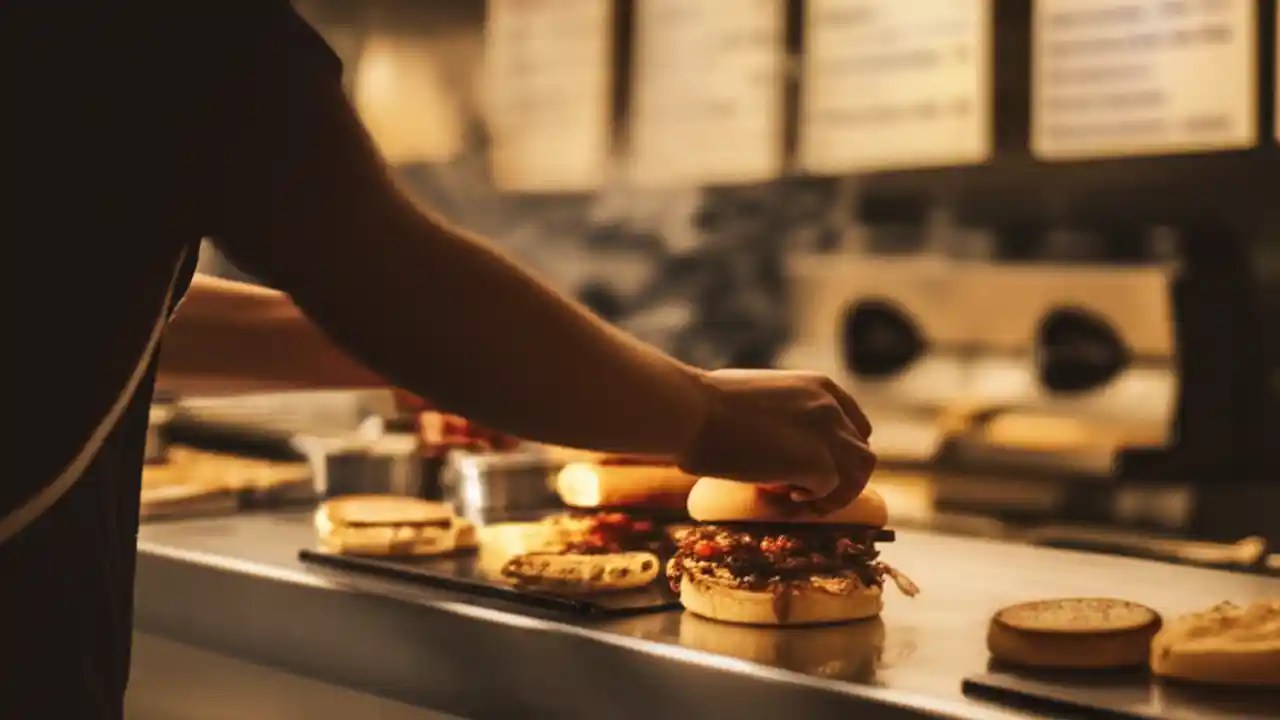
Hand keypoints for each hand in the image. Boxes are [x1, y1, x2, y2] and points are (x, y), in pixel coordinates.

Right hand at [676, 369, 874, 513]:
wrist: (694, 411)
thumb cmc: (705, 402)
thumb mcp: (757, 394)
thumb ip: (778, 410)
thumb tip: (767, 436)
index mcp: (818, 386)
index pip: (854, 422)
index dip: (840, 449)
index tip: (822, 466)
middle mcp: (831, 407)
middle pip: (861, 451)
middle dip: (843, 476)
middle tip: (814, 492)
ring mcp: (829, 436)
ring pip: (859, 472)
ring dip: (836, 492)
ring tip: (805, 501)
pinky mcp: (818, 465)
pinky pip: (830, 492)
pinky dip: (813, 501)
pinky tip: (788, 499)